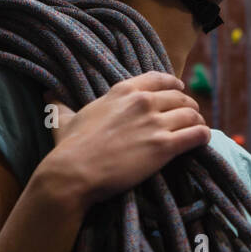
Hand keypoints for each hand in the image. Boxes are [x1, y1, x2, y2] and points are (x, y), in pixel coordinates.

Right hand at [40, 72, 209, 209]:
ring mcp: (155, 123)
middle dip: (189, 107)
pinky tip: (203, 140)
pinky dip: (204, 136)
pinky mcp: (164, 146)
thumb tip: (46, 94)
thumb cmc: (69, 148)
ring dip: (199, 121)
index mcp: (123, 90)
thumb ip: (61, 104)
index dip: (175, 85)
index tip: (181, 91)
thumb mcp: (64, 118)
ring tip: (199, 129)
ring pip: (192, 115)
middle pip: (181, 98)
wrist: (74, 173)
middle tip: (191, 117)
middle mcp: (143, 101)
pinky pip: (197, 135)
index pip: (160, 78)